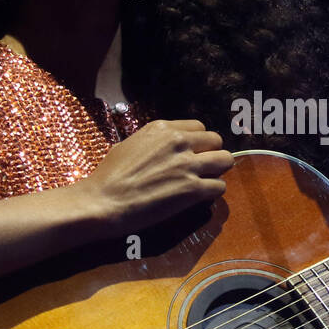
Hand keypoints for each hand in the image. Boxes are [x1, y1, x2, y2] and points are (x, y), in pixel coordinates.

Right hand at [76, 119, 233, 235]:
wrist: (103, 201)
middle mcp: (179, 141)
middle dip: (211, 154)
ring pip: (225, 160)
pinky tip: (199, 198)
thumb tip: (165, 148)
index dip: (198, 142)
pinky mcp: (192, 190)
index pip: (199, 127)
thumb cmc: (109, 176)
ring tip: (204, 182)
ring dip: (217, 172)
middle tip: (201, 169)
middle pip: (216, 141)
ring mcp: (188, 165)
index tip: (192, 154)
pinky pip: (219, 186)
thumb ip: (155, 142)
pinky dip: (212, 193)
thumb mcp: (131, 144)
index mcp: (163, 129)